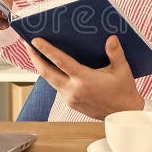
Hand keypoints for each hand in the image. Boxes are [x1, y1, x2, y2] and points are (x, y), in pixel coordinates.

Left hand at [23, 35, 143, 119]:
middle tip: (27, 44)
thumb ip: (116, 52)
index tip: (35, 40)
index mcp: (85, 80)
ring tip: (35, 53)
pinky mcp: (70, 102)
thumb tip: (111, 38)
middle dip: (35, 57)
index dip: (47, 50)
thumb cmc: (124, 91)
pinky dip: (51, 76)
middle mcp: (74, 90)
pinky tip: (51, 67)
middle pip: (46, 72)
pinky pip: (56, 86)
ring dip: (41, 66)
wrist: (124, 114)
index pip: (61, 62)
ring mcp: (70, 98)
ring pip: (49, 80)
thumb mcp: (122, 70)